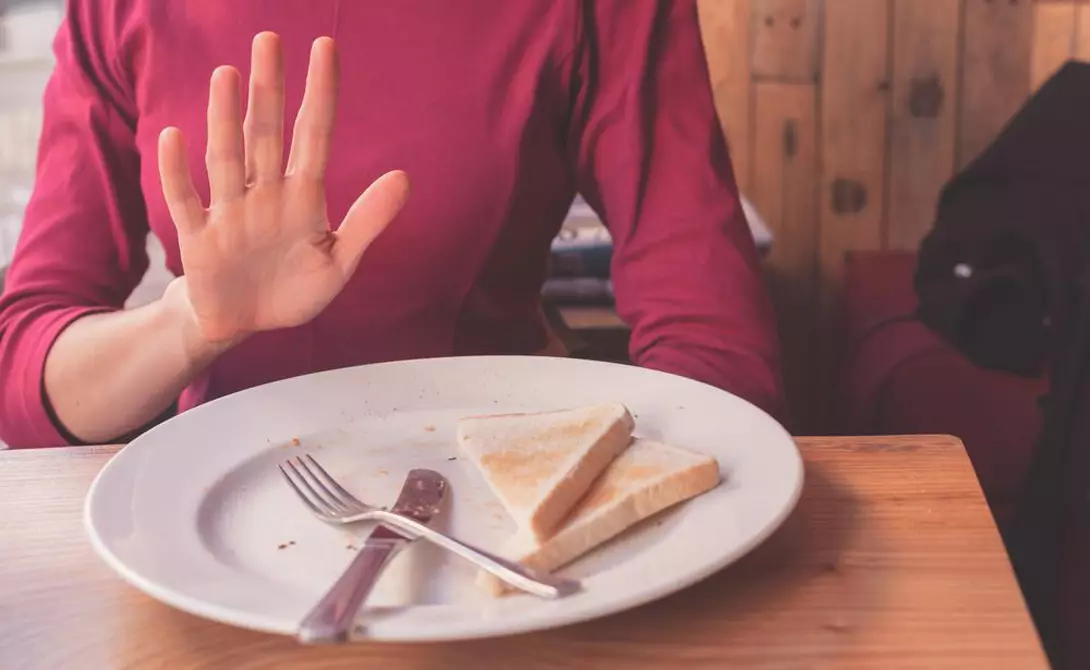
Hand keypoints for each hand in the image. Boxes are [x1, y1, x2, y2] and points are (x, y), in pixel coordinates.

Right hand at [157, 32, 408, 344]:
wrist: (246, 323)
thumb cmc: (294, 288)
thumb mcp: (339, 261)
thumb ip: (369, 221)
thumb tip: (405, 177)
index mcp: (303, 198)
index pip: (315, 135)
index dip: (321, 93)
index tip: (325, 47)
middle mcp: (265, 195)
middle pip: (267, 135)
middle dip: (269, 90)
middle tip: (269, 40)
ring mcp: (229, 213)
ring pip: (227, 159)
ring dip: (225, 119)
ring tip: (227, 75)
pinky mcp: (198, 239)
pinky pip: (186, 201)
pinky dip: (178, 173)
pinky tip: (175, 136)